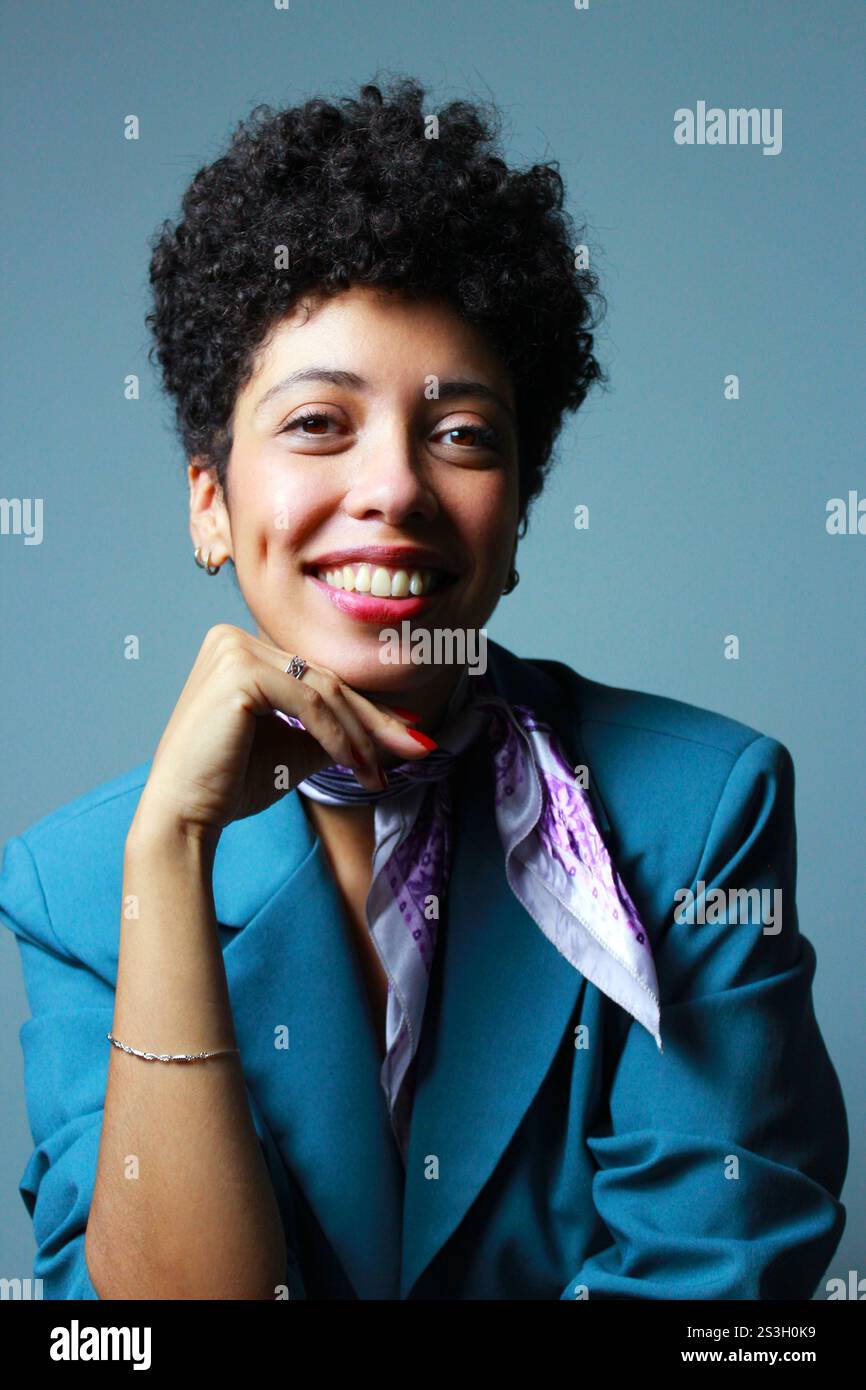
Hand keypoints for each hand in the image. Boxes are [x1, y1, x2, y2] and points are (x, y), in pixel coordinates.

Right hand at [131, 624, 431, 842]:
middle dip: (375, 720)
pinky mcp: (238, 671)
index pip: (317, 677)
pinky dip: (338, 736)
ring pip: (323, 690)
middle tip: (420, 748)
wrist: (183, 815)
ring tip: (382, 773)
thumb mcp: (293, 749)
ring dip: (361, 735)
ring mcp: (233, 649)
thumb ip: (332, 732)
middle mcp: (233, 638)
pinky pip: (308, 703)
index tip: (408, 735)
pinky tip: (357, 765)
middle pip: (325, 680)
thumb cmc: (229, 784)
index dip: (366, 709)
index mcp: (241, 649)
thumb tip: (389, 732)